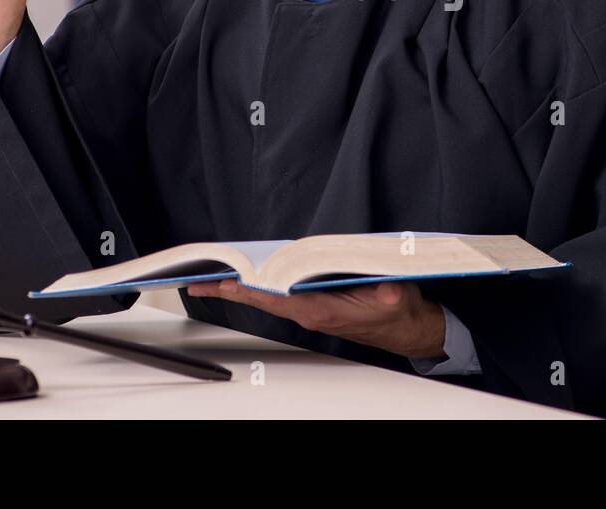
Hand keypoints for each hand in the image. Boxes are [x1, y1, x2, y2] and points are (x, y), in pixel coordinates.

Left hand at [185, 279, 447, 359]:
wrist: (407, 328)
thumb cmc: (398, 312)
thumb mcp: (397, 298)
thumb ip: (389, 294)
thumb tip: (386, 290)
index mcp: (322, 310)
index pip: (277, 296)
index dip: (250, 288)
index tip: (224, 281)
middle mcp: (311, 312)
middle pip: (263, 298)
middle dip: (232, 289)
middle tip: (199, 281)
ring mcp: (311, 310)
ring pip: (269, 297)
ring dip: (242, 287)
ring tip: (212, 278)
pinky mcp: (315, 306)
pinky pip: (280, 296)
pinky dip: (260, 286)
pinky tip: (247, 278)